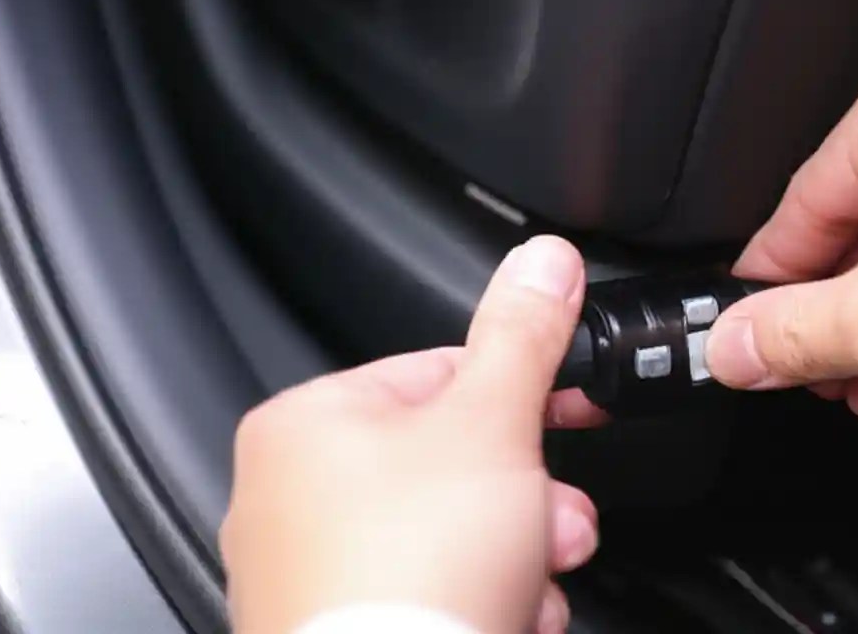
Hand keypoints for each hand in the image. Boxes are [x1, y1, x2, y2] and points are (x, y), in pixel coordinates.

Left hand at [221, 236, 598, 633]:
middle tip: (557, 518)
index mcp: (308, 424)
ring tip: (534, 579)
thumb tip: (542, 261)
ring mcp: (307, 576)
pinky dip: (475, 602)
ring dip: (514, 555)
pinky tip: (504, 617)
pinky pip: (425, 595)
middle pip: (449, 465)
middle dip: (527, 496)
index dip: (519, 395)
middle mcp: (288, 498)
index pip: (437, 372)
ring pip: (446, 538)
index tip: (569, 413)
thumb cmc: (413, 573)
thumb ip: (521, 335)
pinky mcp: (336, 632)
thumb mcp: (491, 424)